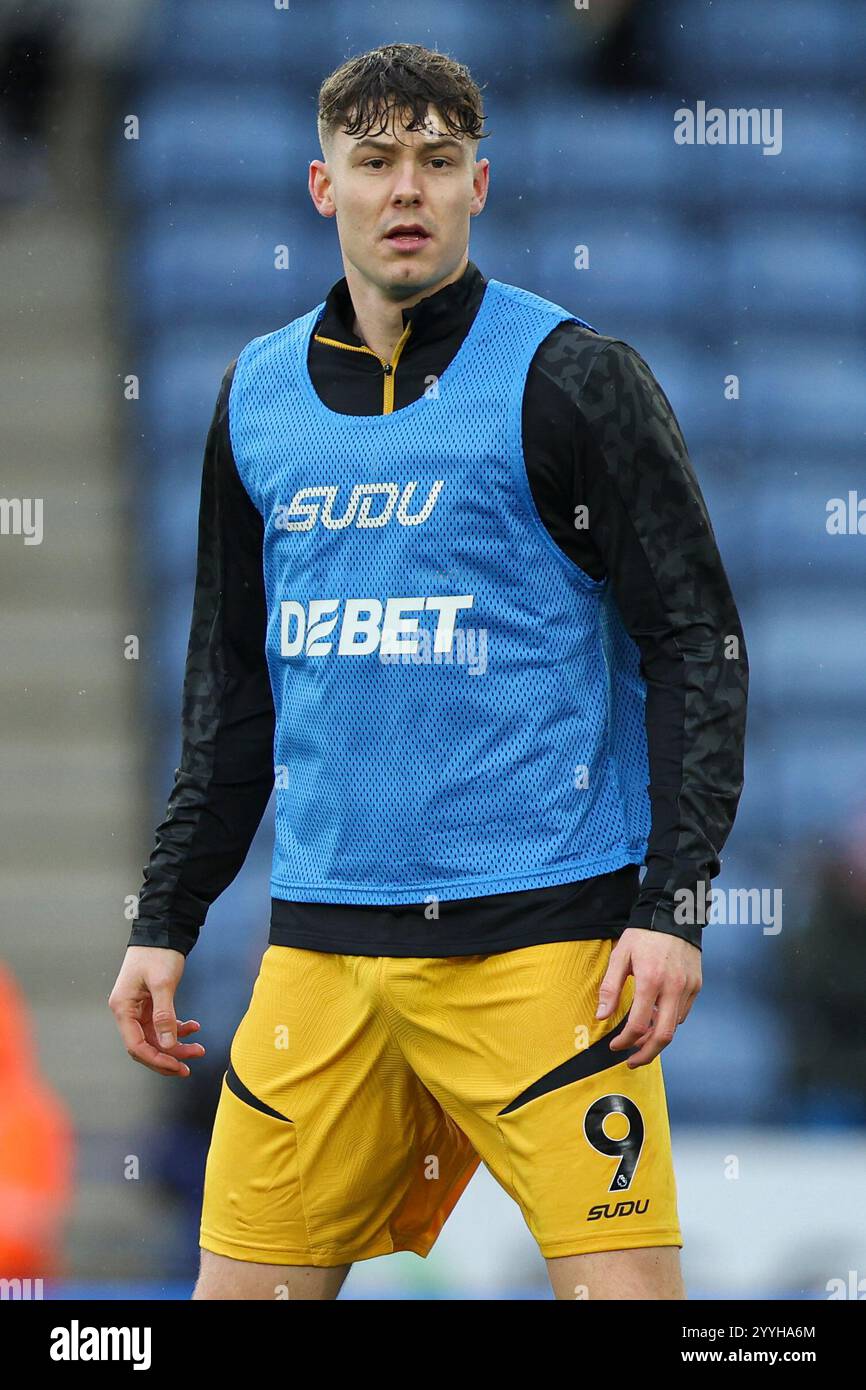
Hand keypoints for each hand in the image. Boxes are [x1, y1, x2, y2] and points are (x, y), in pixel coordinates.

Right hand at [108, 945, 205, 1077]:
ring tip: (199, 1049)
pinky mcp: (150, 1004)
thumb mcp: (163, 983)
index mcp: (123, 1007)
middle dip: (168, 1057)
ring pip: (156, 1037)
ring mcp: (138, 1008)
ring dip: (176, 1045)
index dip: (156, 1060)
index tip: (176, 1066)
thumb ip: (165, 1014)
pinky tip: (194, 1027)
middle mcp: (127, 1011)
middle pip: (146, 1045)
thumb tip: (168, 1045)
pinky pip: (162, 1025)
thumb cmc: (158, 953)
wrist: (163, 930)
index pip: (136, 1045)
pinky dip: (178, 1029)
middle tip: (189, 1067)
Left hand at [596, 928, 701, 1067]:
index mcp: (651, 981)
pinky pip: (683, 1012)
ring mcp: (688, 988)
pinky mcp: (697, 986)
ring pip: (675, 1026)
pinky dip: (669, 1021)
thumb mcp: (620, 957)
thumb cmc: (643, 935)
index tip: (615, 1046)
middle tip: (632, 1060)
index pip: (639, 1024)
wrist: (673, 915)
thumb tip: (602, 1016)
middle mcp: (673, 988)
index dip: (625, 1041)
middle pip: (664, 1036)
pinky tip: (656, 1016)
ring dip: (657, 1037)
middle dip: (647, 1054)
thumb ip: (610, 988)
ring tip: (641, 1037)